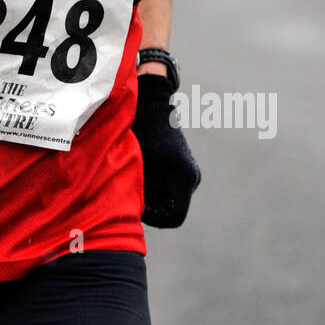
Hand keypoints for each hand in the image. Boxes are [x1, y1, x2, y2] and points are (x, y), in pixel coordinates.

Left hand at [132, 72, 200, 227]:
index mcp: (186, 179)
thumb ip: (144, 192)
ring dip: (150, 196)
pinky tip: (140, 171)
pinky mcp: (181, 170)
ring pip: (167, 201)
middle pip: (170, 210)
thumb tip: (141, 214)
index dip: (153, 219)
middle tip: (131, 188)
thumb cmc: (144, 132)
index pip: (174, 219)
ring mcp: (188, 175)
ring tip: (135, 176)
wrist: (152, 104)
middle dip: (150, 207)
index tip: (136, 205)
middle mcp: (192, 179)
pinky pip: (166, 189)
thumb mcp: (141, 164)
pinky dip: (152, 187)